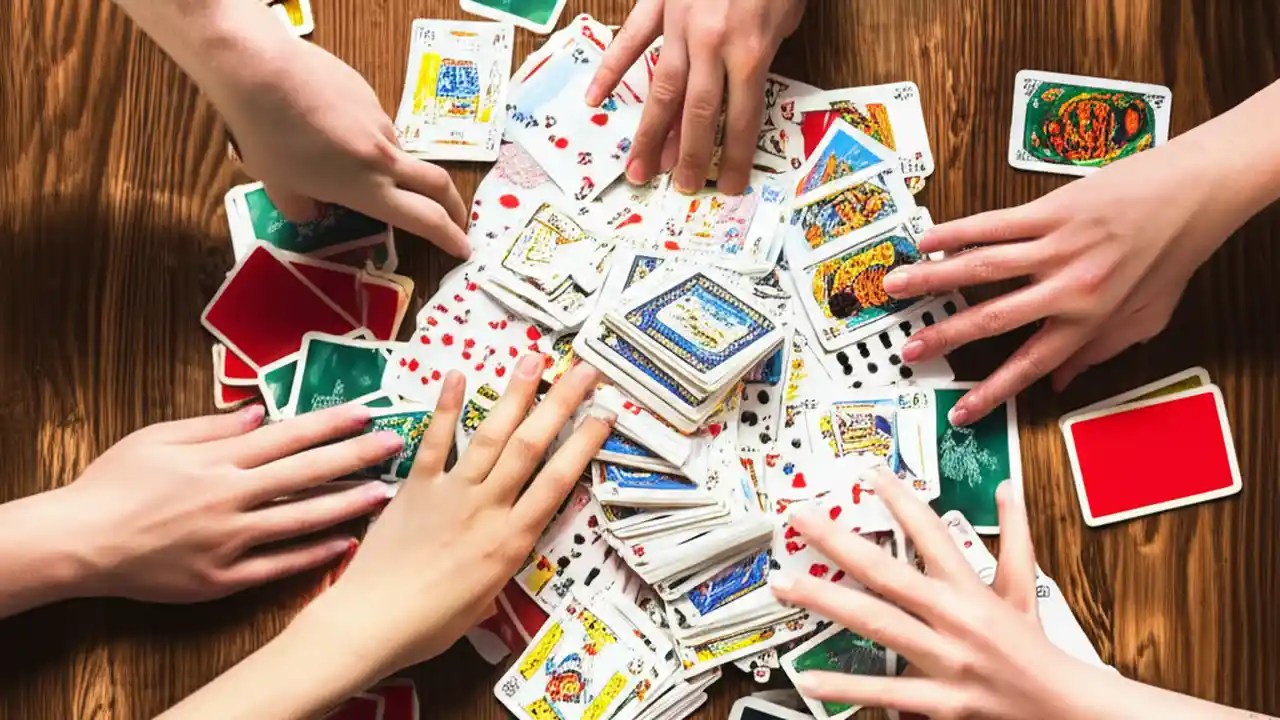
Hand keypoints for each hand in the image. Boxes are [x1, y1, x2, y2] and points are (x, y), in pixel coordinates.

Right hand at [61, 404, 400, 601]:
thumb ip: (213, 425)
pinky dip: (314, 555)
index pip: (289, 437)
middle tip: (395, 446)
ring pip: (303, 520)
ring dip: (348, 504)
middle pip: (307, 474)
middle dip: (356, 457)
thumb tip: (260, 412)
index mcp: (217, 461)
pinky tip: (345, 542)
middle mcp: (230, 498)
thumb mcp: (157, 438)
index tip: (368, 412)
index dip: (332, 424)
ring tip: (386, 494)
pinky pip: (279, 566)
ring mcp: (230, 541)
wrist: (78, 545)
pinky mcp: (223, 578)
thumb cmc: (113, 486)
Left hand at [217, 38, 468, 257]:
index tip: (463, 248)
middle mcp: (384, 158)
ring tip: (341, 159)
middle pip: (438, 185)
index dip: (448, 237)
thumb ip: (304, 209)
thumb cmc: (266, 136)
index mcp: (367, 189)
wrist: (261, 70)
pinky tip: (326, 125)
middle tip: (456, 221)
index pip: (424, 219)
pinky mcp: (370, 95)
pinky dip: (361, 135)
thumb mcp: (279, 187)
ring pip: (396, 153)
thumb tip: (315, 210)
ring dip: (386, 166)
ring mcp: (380, 123)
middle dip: (454, 207)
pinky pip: (374, 125)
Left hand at [296, 356, 611, 676]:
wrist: (370, 623)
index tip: (605, 414)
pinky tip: (458, 375)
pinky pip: (435, 442)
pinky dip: (447, 408)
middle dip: (561, 404)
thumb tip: (512, 543)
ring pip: (490, 436)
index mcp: (510, 541)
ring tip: (533, 358)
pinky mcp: (415, 488)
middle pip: (531, 447)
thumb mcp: (485, 602)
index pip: (557, 482)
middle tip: (584, 370)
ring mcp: (451, 493)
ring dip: (514, 394)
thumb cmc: (430, 626)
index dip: (584, 444)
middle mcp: (487, 508)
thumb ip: (502, 563)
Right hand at [586, 0, 805, 193]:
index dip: (735, 156)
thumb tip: (746, 82)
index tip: (728, 186)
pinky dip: (610, 70)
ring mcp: (679, 24)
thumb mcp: (788, 11)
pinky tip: (595, 100)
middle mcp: (712, 44)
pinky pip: (630, 41)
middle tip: (681, 189)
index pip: (742, 118)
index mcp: (751, 50)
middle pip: (698, 113)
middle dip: (690, 156)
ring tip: (639, 168)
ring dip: (650, 132)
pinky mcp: (658, 3)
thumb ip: (767, 48)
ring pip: (661, 88)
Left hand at [770, 468, 1092, 718]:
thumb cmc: (1033, 645)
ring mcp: (942, 659)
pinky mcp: (938, 699)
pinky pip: (885, 693)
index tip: (867, 473)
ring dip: (827, 601)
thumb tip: (1008, 486)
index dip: (900, 499)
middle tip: (799, 518)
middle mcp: (953, 619)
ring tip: (785, 584)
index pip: (931, 533)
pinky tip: (808, 676)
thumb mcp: (1024, 586)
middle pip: (888, 574)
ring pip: (877, 624)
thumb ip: (1014, 534)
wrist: (1062, 706)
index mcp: (971, 589)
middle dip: (839, 543)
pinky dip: (845, 687)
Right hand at [880, 142, 1245, 424]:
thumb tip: (1061, 381)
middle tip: (910, 349)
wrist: (1195, 192)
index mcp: (1090, 320)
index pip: (1030, 365)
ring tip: (896, 286)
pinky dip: (956, 232)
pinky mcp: (1050, 211)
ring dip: (933, 278)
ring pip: (981, 267)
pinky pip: (993, 225)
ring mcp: (1055, 246)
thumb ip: (1101, 351)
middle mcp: (1067, 287)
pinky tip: (927, 240)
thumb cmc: (1175, 252)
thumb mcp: (1147, 318)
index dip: (992, 391)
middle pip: (992, 318)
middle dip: (945, 337)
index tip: (960, 411)